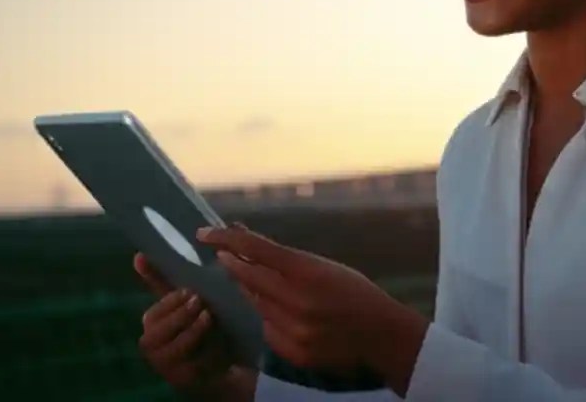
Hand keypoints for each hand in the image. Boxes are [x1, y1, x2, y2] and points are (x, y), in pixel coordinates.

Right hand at [134, 253, 246, 397]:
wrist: (220, 363)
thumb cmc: (200, 326)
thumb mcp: (187, 301)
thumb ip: (167, 278)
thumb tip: (142, 253)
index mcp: (152, 323)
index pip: (154, 311)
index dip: (170, 300)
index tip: (188, 291)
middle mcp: (151, 345)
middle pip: (157, 330)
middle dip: (180, 314)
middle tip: (201, 302)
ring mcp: (164, 365)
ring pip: (173, 348)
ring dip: (192, 331)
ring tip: (208, 317)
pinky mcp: (182, 380)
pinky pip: (191, 367)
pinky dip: (206, 353)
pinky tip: (218, 343)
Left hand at [196, 225, 427, 391]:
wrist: (380, 335)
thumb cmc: (354, 293)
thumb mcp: (324, 267)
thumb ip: (287, 261)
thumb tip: (249, 246)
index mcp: (308, 271)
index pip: (256, 250)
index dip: (225, 239)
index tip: (204, 233)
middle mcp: (296, 301)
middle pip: (247, 277)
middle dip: (231, 263)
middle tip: (221, 253)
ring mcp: (292, 330)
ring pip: (256, 305)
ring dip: (254, 292)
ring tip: (270, 285)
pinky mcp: (291, 351)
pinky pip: (267, 328)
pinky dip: (270, 318)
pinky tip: (289, 315)